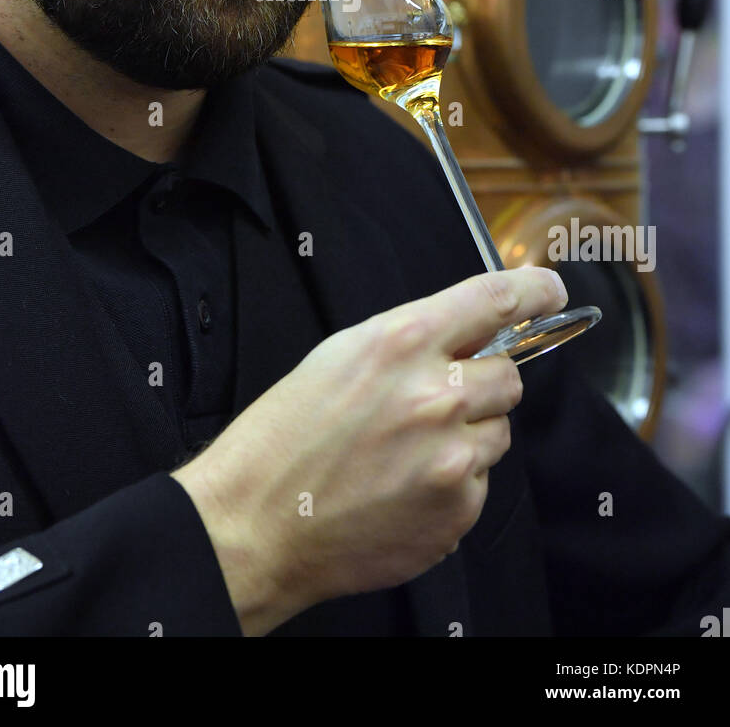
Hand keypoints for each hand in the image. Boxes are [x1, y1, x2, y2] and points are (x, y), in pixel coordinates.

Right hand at [173, 263, 566, 633]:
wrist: (258, 521)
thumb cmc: (288, 435)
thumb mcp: (342, 355)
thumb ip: (412, 340)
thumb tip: (469, 334)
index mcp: (401, 342)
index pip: (494, 299)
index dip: (533, 290)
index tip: (550, 289)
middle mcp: (435, 394)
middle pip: (508, 375)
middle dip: (482, 382)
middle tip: (437, 400)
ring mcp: (451, 457)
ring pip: (497, 431)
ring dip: (467, 435)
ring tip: (406, 452)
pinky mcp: (457, 509)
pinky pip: (479, 483)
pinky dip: (453, 484)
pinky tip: (403, 488)